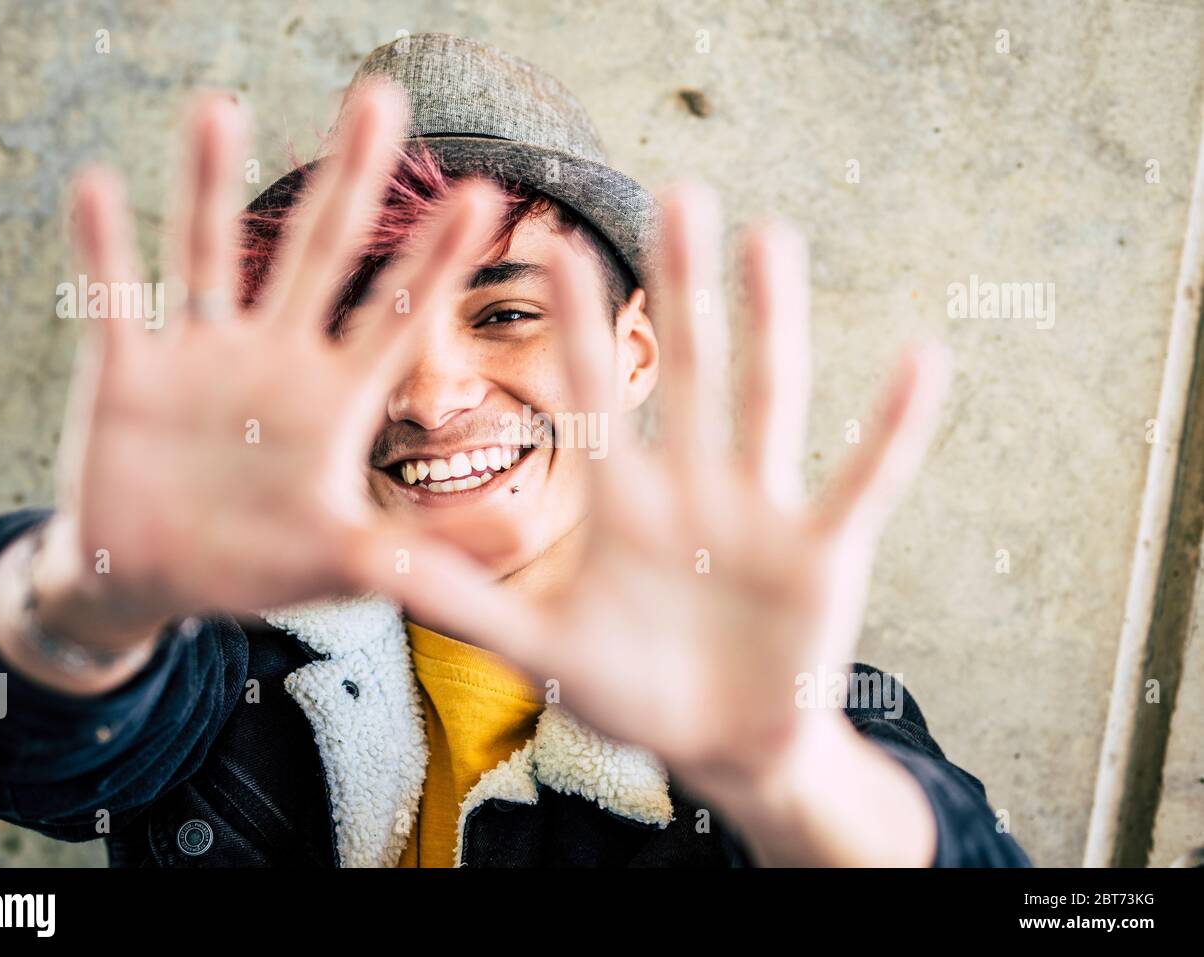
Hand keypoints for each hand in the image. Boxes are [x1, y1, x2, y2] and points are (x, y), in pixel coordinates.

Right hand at [42, 84, 507, 636]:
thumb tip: (509, 546)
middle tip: (381, 98)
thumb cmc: (259, 568)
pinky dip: (104, 250)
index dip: (436, 258)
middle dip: (348, 179)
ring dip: (207, 183)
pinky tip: (97, 185)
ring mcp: (201, 358)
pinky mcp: (129, 373)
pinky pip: (113, 300)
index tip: (484, 194)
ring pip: (208, 254)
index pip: (395, 314)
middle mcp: (275, 359)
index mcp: (335, 398)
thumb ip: (419, 555)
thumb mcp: (348, 563)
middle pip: (318, 252)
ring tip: (219, 106)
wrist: (154, 581)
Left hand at [371, 184, 949, 863]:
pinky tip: (923, 356)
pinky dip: (894, 426)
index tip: (548, 240)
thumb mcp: (542, 647)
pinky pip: (864, 478)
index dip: (571, 323)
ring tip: (772, 238)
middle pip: (690, 368)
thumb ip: (466, 604)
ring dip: (774, 321)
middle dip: (682, 285)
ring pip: (770, 398)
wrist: (720, 746)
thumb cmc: (630, 694)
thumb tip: (370, 564)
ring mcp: (761, 510)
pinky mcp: (825, 549)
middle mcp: (693, 486)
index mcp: (623, 503)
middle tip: (679, 190)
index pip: (593, 396)